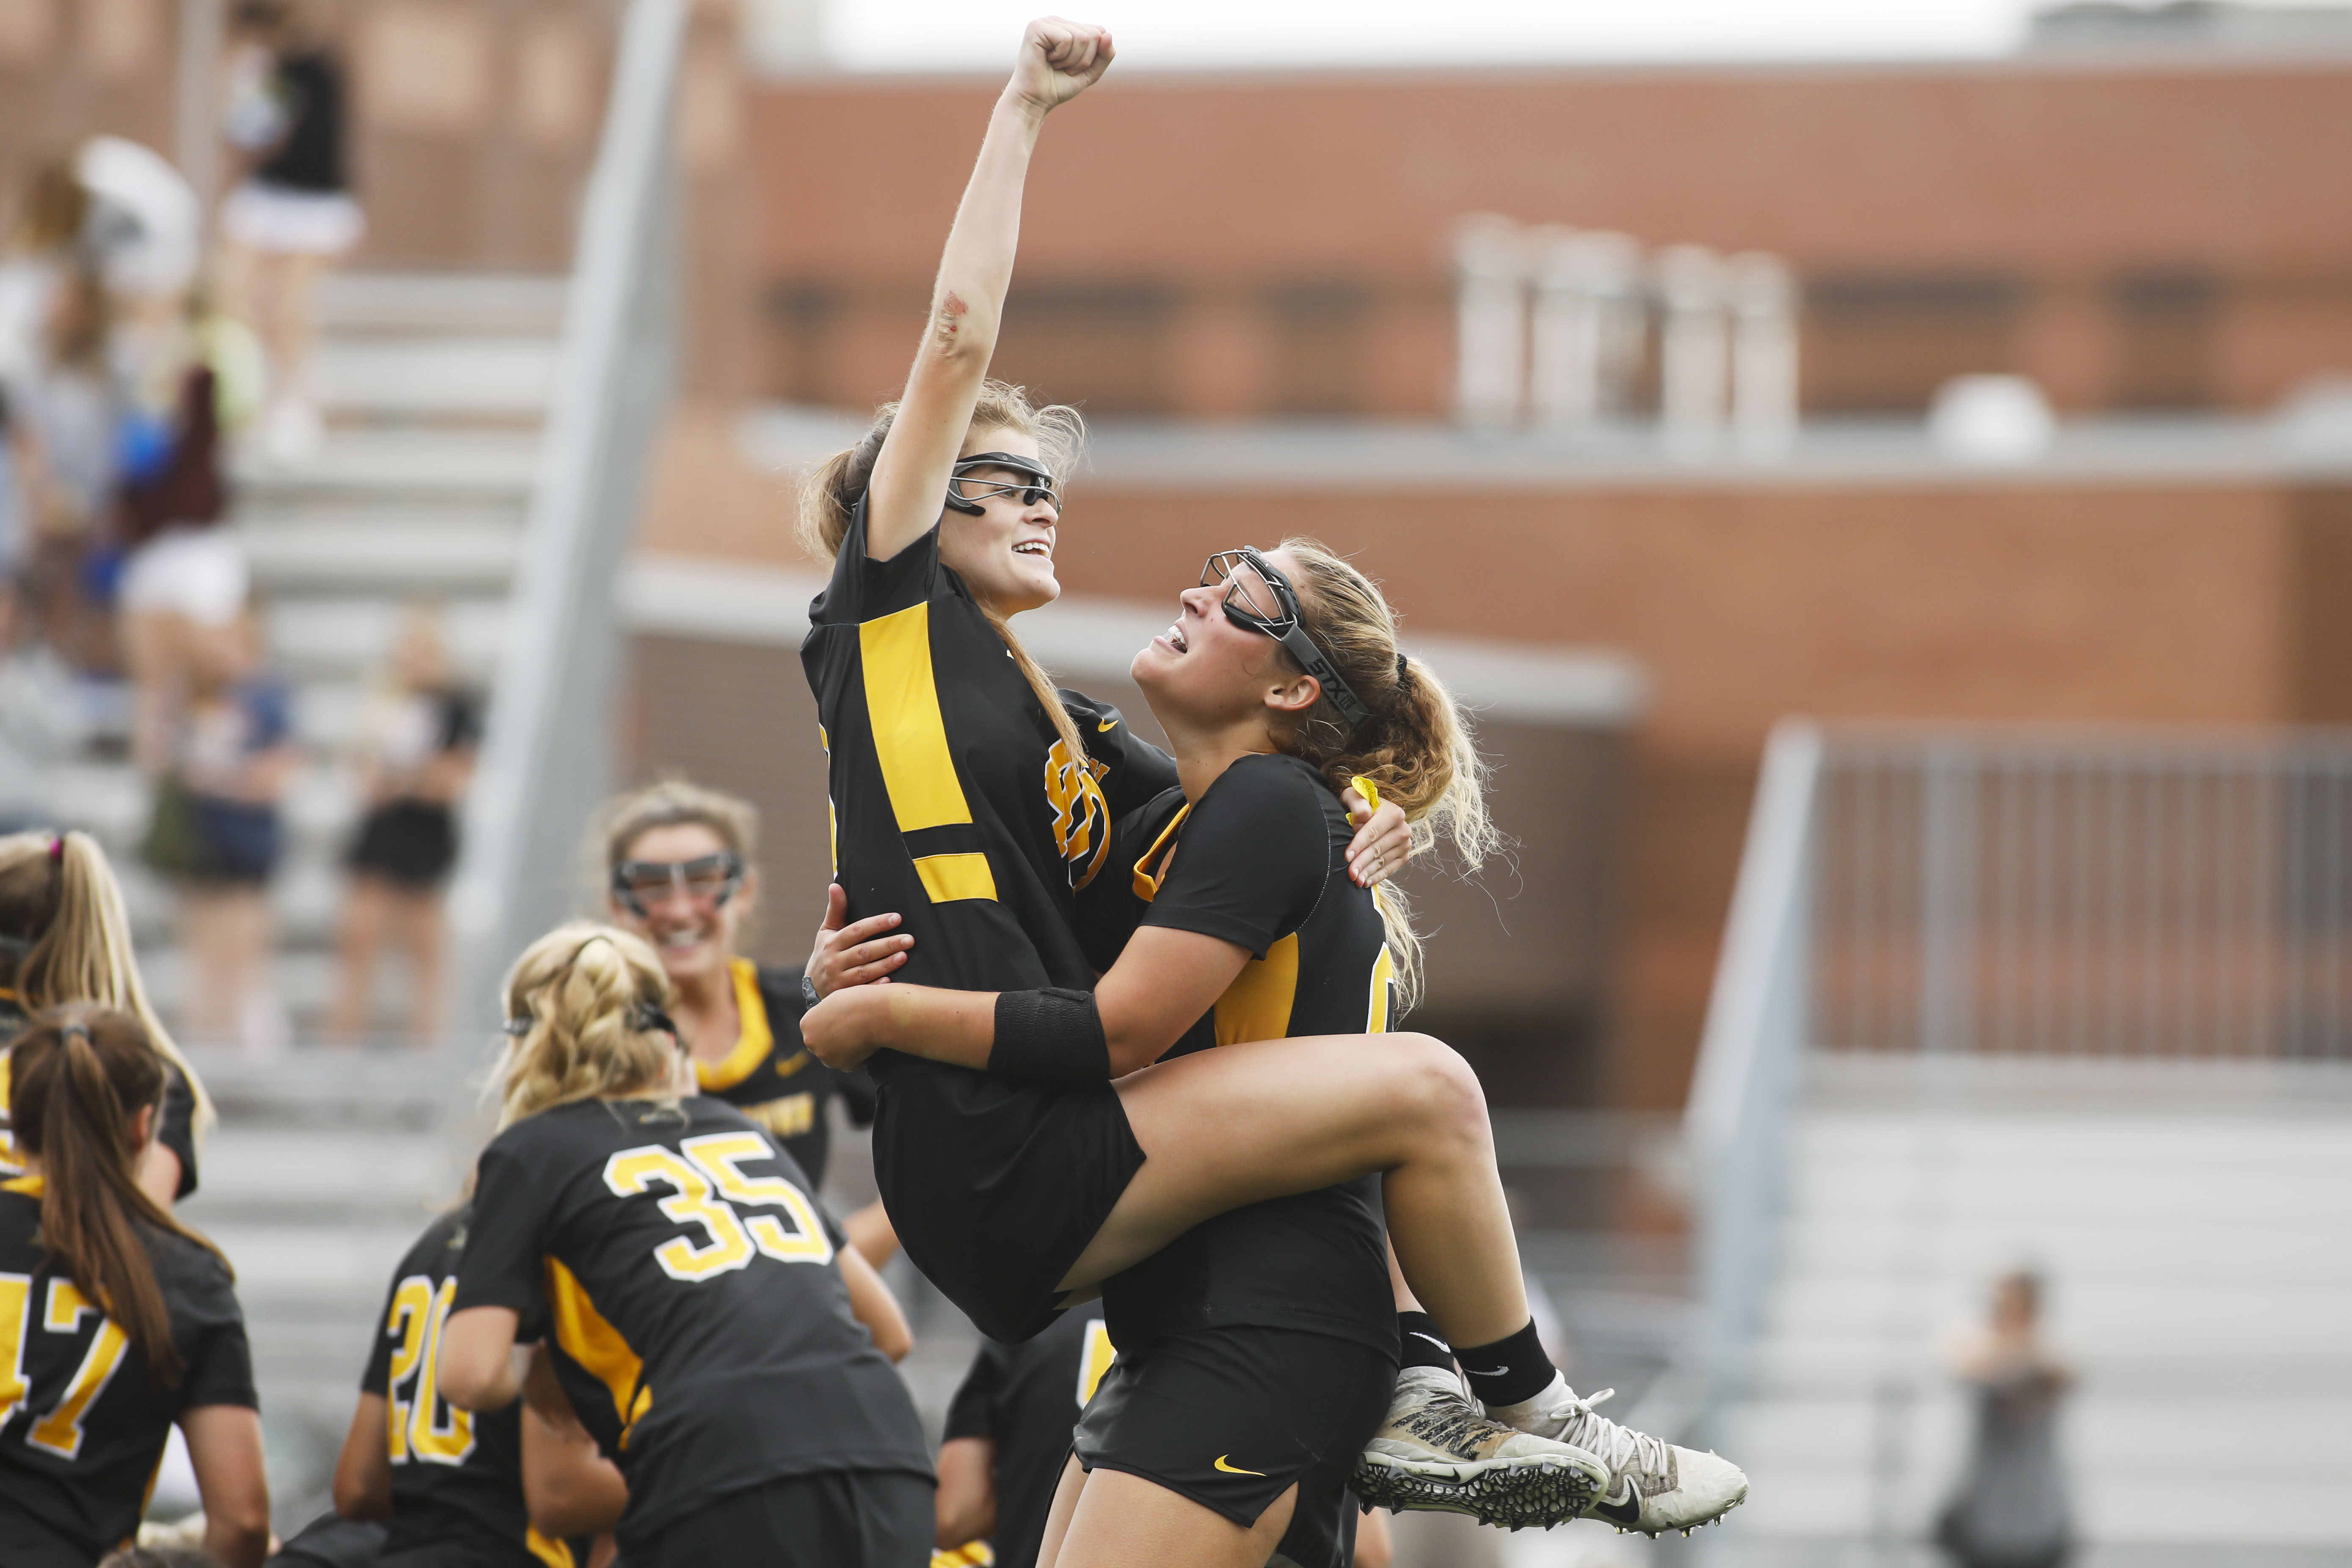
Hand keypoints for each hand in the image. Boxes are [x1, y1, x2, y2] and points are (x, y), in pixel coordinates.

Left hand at [801, 986, 885, 1070]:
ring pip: (834, 1057)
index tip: (842, 1024)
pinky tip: (864, 1045)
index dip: (830, 1028)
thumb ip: (825, 1015)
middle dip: (834, 1042)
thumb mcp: (833, 1001)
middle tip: (851, 1032)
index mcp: (806, 1023)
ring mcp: (824, 1055)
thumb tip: (828, 1023)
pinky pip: (849, 1064)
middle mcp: (811, 1041)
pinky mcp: (841, 1065)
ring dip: (844, 1051)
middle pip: (822, 1046)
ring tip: (859, 1037)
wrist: (875, 1013)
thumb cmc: (857, 1002)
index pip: (815, 1031)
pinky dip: (856, 1058)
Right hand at [807, 884, 911, 999]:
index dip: (876, 924)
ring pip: (865, 972)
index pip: (856, 931)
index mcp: (832, 943)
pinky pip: (862, 992)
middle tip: (909, 939)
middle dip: (887, 944)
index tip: (896, 918)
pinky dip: (875, 987)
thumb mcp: (826, 933)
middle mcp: (835, 961)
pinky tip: (891, 982)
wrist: (812, 990)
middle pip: (864, 951)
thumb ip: (835, 910)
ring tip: (904, 956)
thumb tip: (835, 885)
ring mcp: (840, 981)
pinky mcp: (845, 996)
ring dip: (885, 964)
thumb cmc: (824, 955)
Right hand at [1008, 17, 1112, 113]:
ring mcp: (1046, 22)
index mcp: (1069, 27)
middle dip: (1083, 59)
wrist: (1035, 101)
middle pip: (1093, 34)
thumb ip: (1105, 55)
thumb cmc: (1058, 86)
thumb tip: (1107, 33)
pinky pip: (1066, 39)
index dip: (1093, 56)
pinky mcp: (1036, 27)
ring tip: (1056, 65)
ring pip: (1082, 37)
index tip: (1074, 67)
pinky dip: (1061, 57)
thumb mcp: (1090, 72)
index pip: (1099, 32)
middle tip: (1065, 68)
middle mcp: (1058, 21)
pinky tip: (1047, 60)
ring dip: (1072, 60)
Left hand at [1342, 789, 1412, 887]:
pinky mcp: (1404, 856)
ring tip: (1355, 880)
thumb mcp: (1354, 796)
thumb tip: (1363, 817)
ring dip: (1368, 872)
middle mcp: (1403, 829)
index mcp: (1394, 813)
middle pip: (1377, 849)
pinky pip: (1390, 869)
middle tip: (1350, 874)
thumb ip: (1358, 803)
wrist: (1372, 811)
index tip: (1347, 856)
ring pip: (1382, 861)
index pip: (1373, 832)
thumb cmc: (1359, 804)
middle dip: (1362, 862)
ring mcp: (1405, 844)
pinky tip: (1365, 882)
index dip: (1359, 845)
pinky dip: (1377, 876)